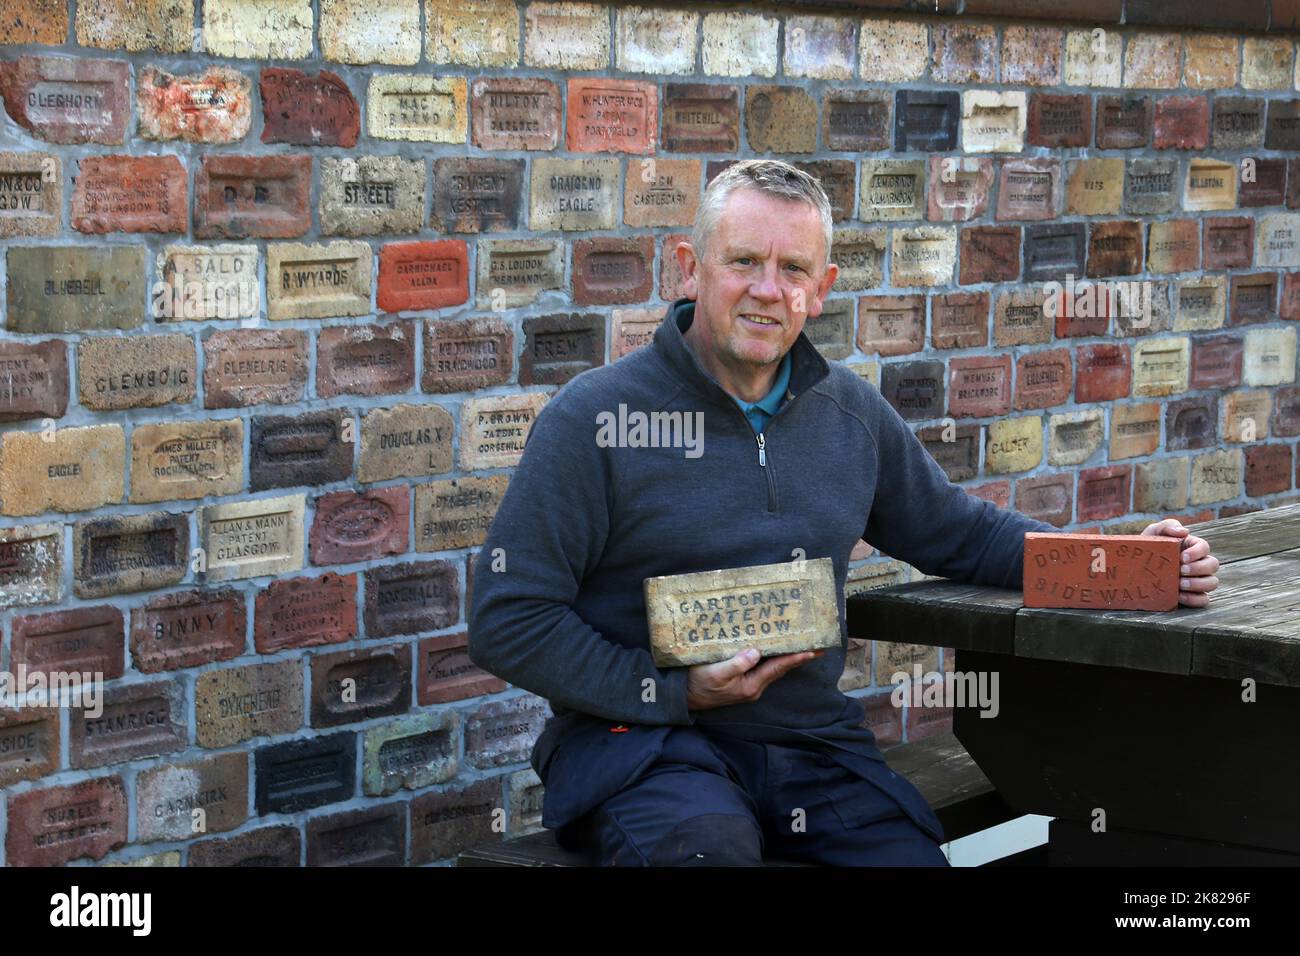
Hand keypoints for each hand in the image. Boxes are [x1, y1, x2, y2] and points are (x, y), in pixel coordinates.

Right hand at [686, 647, 821, 710]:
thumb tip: (755, 652)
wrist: (683, 697)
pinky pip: (761, 668)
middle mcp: (753, 687)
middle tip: (815, 646)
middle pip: (779, 669)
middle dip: (797, 658)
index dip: (795, 658)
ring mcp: (747, 686)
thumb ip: (736, 664)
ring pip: (772, 669)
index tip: (813, 651)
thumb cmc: (698, 684)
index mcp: (750, 685)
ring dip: (785, 658)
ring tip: (800, 646)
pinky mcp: (740, 682)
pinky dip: (771, 658)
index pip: (778, 668)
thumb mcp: (716, 673)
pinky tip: (773, 650)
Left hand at [1140, 518, 1219, 607]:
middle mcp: (1198, 564)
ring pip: (1212, 583)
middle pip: (1213, 565)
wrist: (1133, 568)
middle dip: (1199, 568)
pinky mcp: (1191, 595)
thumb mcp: (1154, 532)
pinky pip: (1203, 600)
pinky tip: (1180, 596)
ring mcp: (1197, 580)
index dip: (1197, 553)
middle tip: (1181, 571)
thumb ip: (1168, 526)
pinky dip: (1195, 599)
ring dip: (1198, 584)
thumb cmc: (1147, 547)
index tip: (1182, 557)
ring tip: (1180, 584)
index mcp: (1192, 547)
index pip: (1204, 547)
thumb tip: (1184, 531)